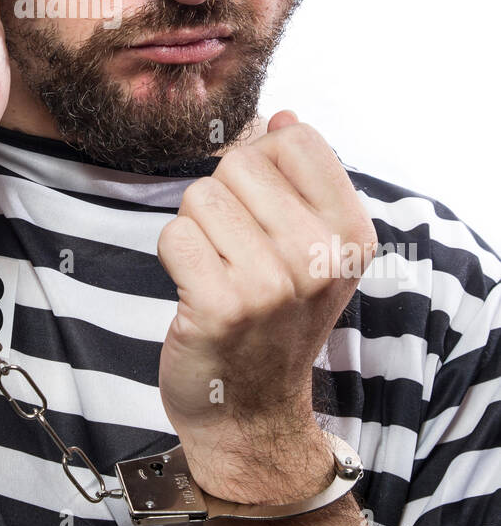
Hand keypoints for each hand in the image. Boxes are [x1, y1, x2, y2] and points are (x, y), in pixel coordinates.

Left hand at [157, 112, 376, 501]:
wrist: (250, 411)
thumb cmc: (274, 319)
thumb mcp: (312, 249)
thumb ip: (301, 179)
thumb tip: (283, 115)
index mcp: (352, 232)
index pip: (295, 138)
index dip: (264, 163)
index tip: (263, 210)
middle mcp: (321, 256)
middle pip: (240, 162)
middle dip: (224, 198)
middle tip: (236, 251)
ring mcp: (273, 283)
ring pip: (200, 195)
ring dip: (196, 229)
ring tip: (219, 271)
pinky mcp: (221, 306)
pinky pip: (173, 235)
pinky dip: (173, 258)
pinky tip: (196, 291)